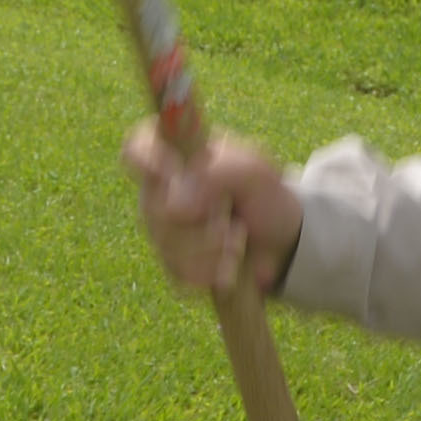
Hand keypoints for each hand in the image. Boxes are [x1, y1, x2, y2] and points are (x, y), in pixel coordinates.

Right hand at [125, 120, 299, 298]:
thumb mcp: (255, 171)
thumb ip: (220, 173)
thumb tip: (175, 206)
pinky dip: (211, 271)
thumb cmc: (264, 194)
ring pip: (166, 245)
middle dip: (201, 220)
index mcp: (178, 156)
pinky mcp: (172, 262)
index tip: (169, 171)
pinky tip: (229, 264)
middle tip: (231, 219)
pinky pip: (178, 272)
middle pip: (153, 208)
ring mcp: (162, 229)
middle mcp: (161, 192)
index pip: (139, 148)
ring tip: (238, 241)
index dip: (144, 159)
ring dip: (211, 248)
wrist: (280, 240)